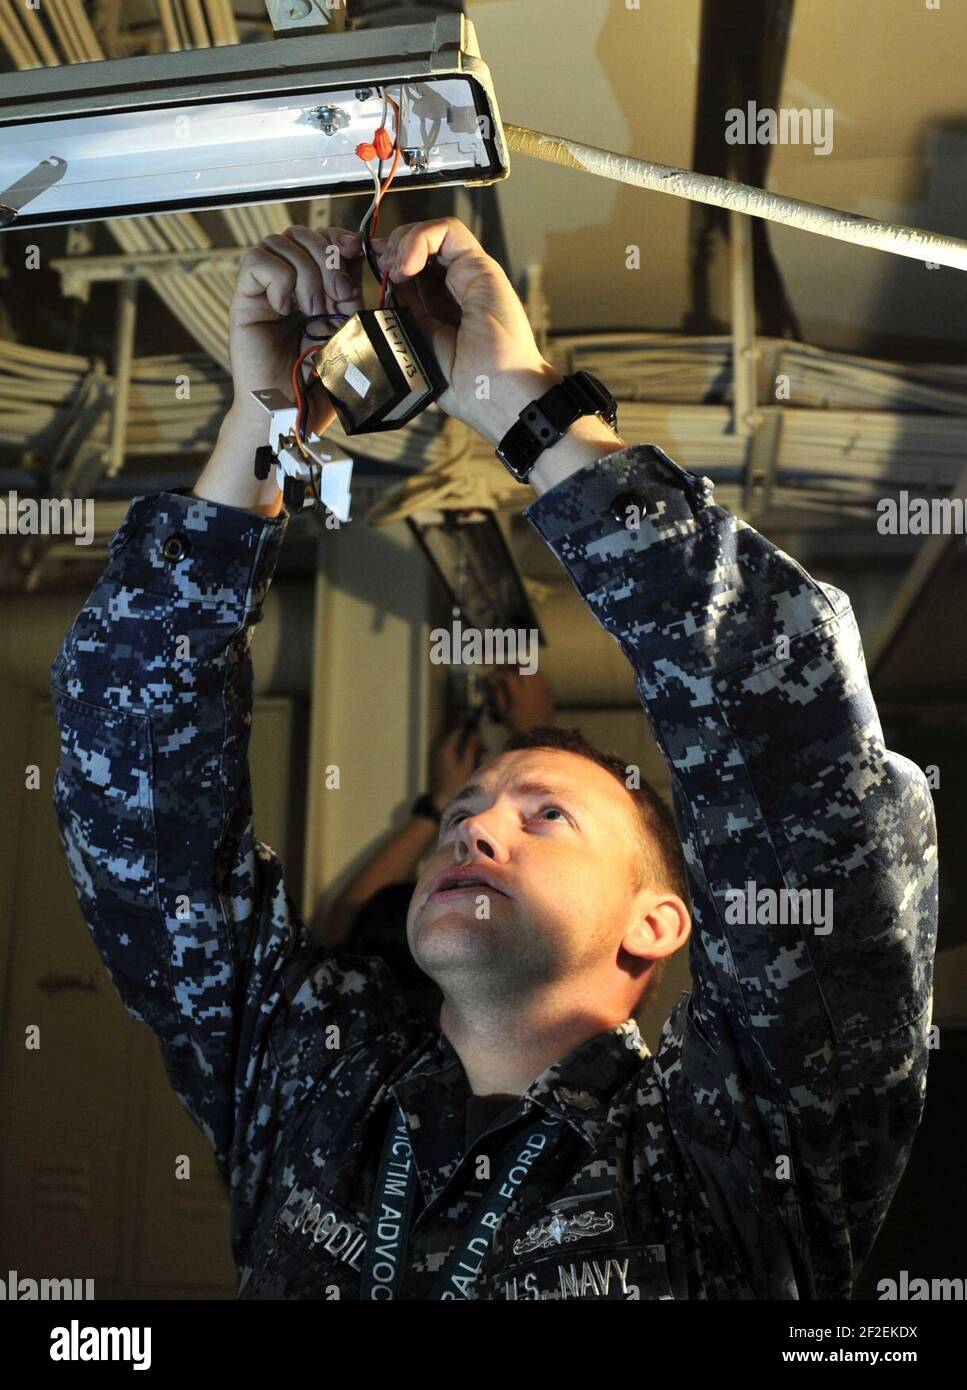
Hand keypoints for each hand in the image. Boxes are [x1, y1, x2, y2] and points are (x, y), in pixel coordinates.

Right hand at [227, 224, 366, 433]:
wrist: (294, 410)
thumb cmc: (321, 380)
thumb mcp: (349, 329)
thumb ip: (352, 292)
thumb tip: (362, 251)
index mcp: (317, 286)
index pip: (323, 238)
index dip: (339, 237)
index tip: (356, 251)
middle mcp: (290, 283)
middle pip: (303, 234)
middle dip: (326, 258)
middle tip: (337, 296)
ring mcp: (266, 290)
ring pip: (280, 242)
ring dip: (305, 272)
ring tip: (312, 309)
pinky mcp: (245, 300)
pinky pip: (256, 261)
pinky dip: (278, 279)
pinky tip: (285, 308)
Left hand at [370, 217, 561, 443]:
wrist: (493, 393)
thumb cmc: (462, 383)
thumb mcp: (416, 341)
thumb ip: (402, 310)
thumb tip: (383, 285)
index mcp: (440, 310)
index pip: (409, 272)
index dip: (387, 265)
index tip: (373, 277)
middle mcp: (456, 289)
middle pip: (418, 248)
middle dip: (391, 250)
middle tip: (381, 270)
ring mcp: (469, 276)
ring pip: (432, 234)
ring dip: (403, 242)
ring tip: (394, 268)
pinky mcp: (480, 267)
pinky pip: (447, 231)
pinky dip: (420, 238)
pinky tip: (407, 265)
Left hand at [429, 723, 487, 809]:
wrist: (442, 800)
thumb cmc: (455, 784)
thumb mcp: (466, 765)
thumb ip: (470, 748)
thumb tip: (475, 734)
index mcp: (447, 749)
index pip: (459, 731)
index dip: (472, 733)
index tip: (482, 741)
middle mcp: (443, 750)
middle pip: (460, 739)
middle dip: (473, 743)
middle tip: (485, 751)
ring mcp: (443, 757)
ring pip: (460, 747)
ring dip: (471, 751)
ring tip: (481, 759)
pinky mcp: (445, 764)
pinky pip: (457, 755)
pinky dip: (466, 757)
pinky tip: (473, 765)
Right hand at [492, 670, 555, 731]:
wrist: (537, 734)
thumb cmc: (517, 725)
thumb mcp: (503, 712)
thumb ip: (498, 695)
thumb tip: (494, 681)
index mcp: (518, 694)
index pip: (509, 675)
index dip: (502, 668)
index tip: (497, 666)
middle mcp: (531, 689)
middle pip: (523, 667)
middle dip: (514, 663)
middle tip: (509, 664)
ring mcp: (542, 689)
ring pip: (534, 670)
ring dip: (525, 667)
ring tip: (518, 669)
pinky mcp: (549, 692)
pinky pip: (542, 677)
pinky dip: (534, 674)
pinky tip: (530, 677)